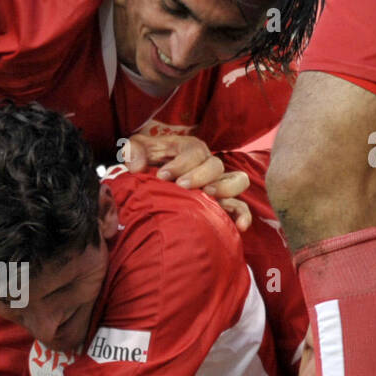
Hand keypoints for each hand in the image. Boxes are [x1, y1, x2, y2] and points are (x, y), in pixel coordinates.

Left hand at [122, 133, 251, 230]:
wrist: (150, 182)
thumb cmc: (146, 163)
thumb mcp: (137, 151)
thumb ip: (133, 150)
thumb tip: (137, 166)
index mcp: (189, 149)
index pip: (194, 152)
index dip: (181, 164)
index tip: (162, 176)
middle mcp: (207, 164)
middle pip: (216, 165)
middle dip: (200, 175)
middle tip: (181, 186)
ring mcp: (217, 184)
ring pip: (236, 180)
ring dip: (225, 189)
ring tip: (207, 197)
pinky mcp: (222, 203)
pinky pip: (240, 206)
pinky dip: (242, 215)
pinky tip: (239, 226)